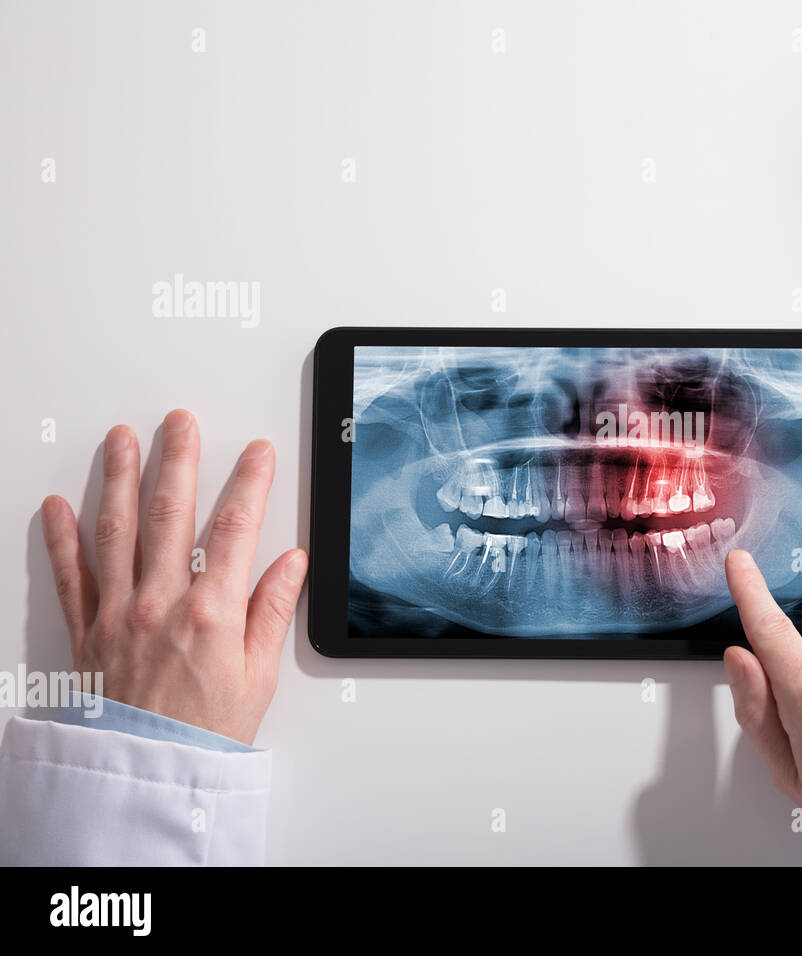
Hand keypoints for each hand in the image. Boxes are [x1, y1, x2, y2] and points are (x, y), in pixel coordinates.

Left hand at [39, 410, 305, 743]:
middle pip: (171, 515)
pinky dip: (62, 537)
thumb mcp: (258, 676)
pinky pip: (70, 575)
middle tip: (182, 423)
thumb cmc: (205, 731)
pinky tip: (60, 504)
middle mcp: (161, 603)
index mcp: (212, 613)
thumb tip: (291, 566)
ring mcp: (119, 612)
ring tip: (124, 440)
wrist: (150, 774)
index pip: (235, 529)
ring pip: (117, 530)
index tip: (258, 453)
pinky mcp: (87, 630)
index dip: (250, 483)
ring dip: (121, 479)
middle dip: (179, 461)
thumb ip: (270, 612)